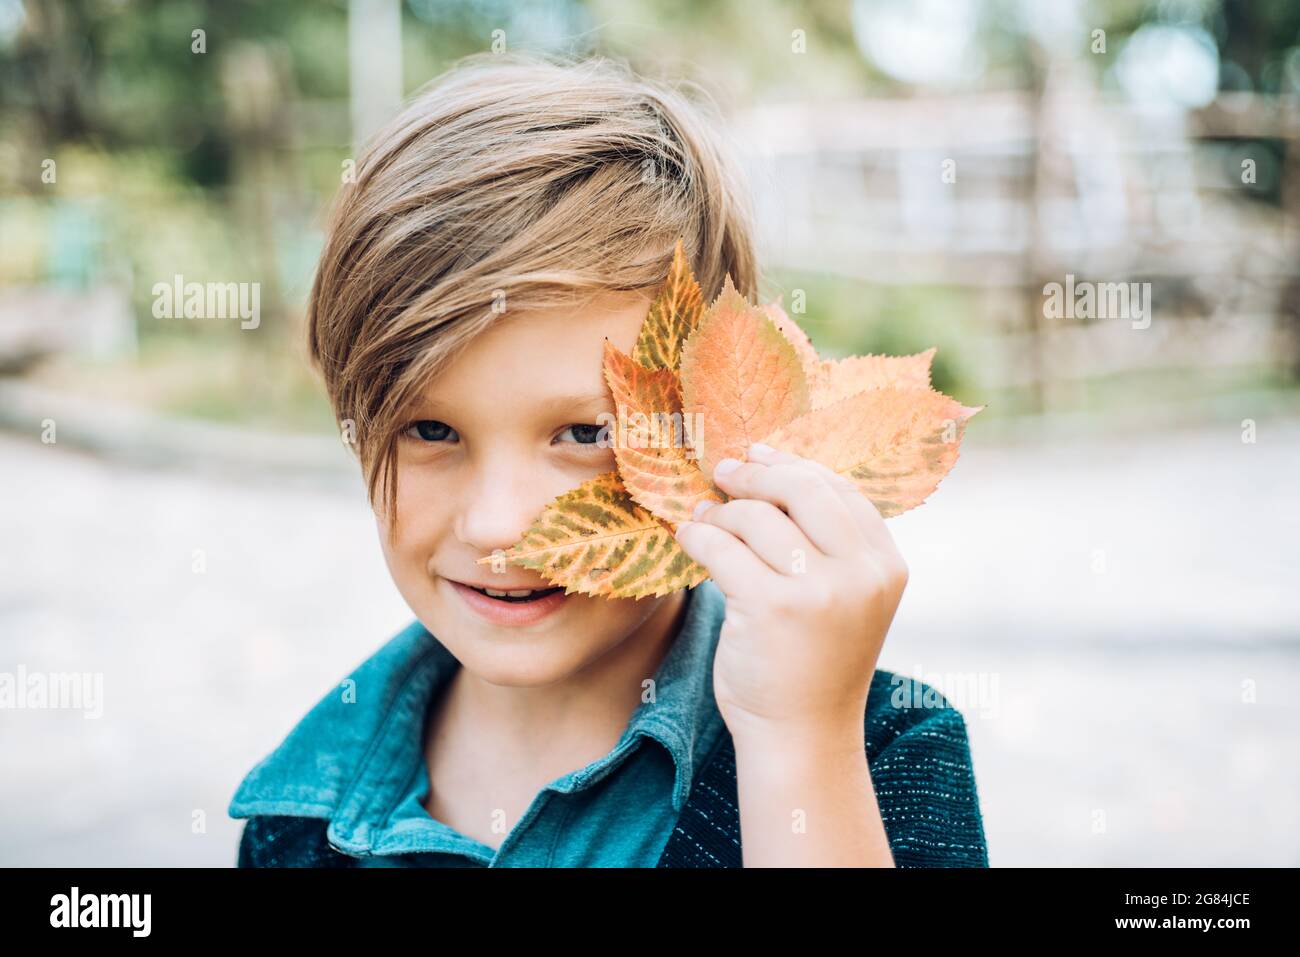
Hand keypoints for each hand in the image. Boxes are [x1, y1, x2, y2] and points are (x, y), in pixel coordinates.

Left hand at [672, 441, 908, 746]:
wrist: (800, 735)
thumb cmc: (812, 661)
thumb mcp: (842, 597)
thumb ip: (825, 543)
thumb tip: (767, 467)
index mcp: (885, 565)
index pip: (839, 490)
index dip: (794, 465)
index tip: (758, 453)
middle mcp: (862, 574)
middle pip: (802, 490)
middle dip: (756, 474)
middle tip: (722, 471)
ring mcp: (820, 591)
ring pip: (757, 518)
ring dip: (719, 512)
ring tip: (701, 519)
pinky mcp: (773, 608)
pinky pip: (723, 548)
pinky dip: (698, 537)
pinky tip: (688, 540)